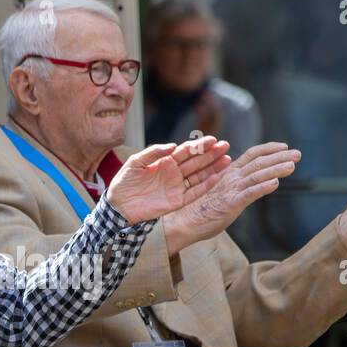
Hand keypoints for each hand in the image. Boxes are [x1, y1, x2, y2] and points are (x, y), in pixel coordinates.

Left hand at [105, 135, 231, 224]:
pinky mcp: (177, 201)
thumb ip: (153, 152)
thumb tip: (173, 146)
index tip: (212, 140)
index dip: (199, 145)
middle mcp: (173, 173)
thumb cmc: (123, 183)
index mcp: (164, 161)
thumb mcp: (135, 162)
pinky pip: (194, 192)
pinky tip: (216, 177)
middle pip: (196, 161)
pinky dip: (206, 185)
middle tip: (226, 146)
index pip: (185, 151)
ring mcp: (176, 186)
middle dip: (211, 154)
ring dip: (213, 168)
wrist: (118, 207)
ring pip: (199, 175)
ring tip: (227, 160)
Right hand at [163, 141, 299, 255]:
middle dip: (280, 157)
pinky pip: (250, 193)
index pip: (252, 154)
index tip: (284, 147)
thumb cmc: (201, 209)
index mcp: (228, 172)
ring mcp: (231, 189)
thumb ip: (234, 187)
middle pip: (259, 162)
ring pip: (258, 175)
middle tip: (298, 154)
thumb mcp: (220, 193)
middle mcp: (231, 177)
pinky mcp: (231, 203)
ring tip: (292, 166)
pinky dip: (263, 186)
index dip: (269, 149)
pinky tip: (276, 183)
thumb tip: (247, 186)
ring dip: (277, 169)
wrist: (184, 221)